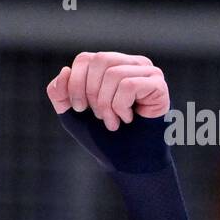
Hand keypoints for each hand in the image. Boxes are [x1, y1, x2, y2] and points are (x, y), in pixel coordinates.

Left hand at [46, 52, 169, 130]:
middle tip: (97, 116)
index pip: (85, 59)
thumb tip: (65, 70)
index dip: (75, 84)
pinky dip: (121, 107)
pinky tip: (127, 119)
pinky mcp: (158, 84)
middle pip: (99, 60)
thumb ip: (60, 93)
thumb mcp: (73, 115)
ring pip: (114, 74)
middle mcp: (130, 63)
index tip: (79, 109)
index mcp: (111, 66)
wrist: (127, 161)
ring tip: (112, 121)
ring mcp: (148, 71)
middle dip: (91, 93)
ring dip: (107, 104)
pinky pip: (129, 85)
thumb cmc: (103, 136)